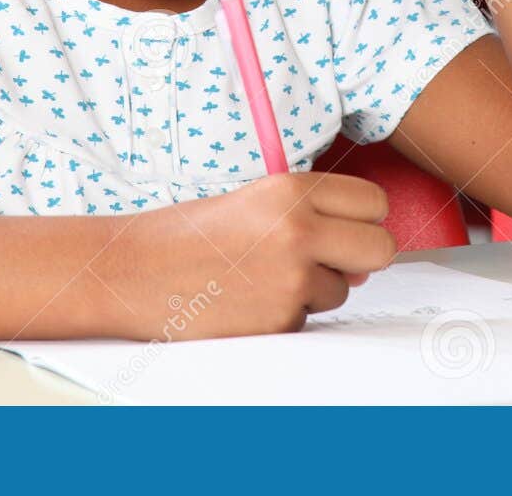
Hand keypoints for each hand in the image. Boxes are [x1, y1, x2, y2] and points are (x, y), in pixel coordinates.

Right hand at [119, 172, 397, 339]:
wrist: (130, 272)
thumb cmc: (185, 235)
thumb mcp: (252, 203)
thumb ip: (310, 218)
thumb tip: (360, 258)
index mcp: (290, 191)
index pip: (373, 202)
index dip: (366, 217)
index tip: (352, 226)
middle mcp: (298, 232)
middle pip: (380, 248)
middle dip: (362, 257)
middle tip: (331, 258)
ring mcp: (291, 280)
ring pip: (343, 290)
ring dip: (316, 289)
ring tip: (263, 277)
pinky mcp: (279, 322)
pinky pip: (308, 319)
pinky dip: (286, 314)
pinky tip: (247, 299)